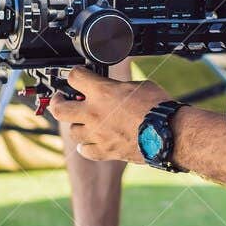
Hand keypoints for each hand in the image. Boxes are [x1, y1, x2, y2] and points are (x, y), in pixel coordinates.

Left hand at [48, 68, 168, 162]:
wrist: (168, 133)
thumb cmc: (158, 108)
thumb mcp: (138, 85)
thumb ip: (118, 86)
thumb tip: (112, 87)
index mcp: (102, 92)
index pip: (75, 77)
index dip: (75, 73)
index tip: (77, 75)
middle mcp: (94, 113)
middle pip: (59, 108)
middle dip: (57, 101)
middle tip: (60, 99)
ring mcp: (97, 134)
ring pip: (72, 131)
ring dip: (76, 124)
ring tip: (82, 121)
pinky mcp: (104, 151)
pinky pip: (85, 151)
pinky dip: (86, 146)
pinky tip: (90, 141)